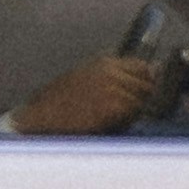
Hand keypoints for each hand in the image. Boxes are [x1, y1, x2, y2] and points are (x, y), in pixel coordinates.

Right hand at [5, 50, 163, 136]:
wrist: (40, 117)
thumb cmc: (57, 104)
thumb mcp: (83, 79)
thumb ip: (111, 78)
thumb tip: (149, 75)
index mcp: (103, 63)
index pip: (142, 66)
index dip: (146, 80)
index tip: (145, 92)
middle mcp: (110, 72)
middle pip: (146, 84)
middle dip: (142, 98)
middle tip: (126, 112)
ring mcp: (112, 88)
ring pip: (140, 102)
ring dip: (132, 113)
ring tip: (112, 120)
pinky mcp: (112, 107)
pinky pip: (131, 115)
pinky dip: (125, 122)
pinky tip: (108, 125)